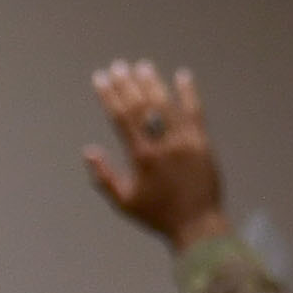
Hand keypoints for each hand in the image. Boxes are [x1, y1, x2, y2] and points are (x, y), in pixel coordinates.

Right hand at [82, 61, 228, 247]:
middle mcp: (164, 146)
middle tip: (118, 66)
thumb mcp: (124, 202)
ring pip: (168, 106)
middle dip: (128, 85)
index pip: (122, 118)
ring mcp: (186, 142)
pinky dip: (189, 93)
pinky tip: (182, 76)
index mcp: (142, 158)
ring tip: (143, 66)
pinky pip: (196, 113)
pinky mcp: (204, 143)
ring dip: (154, 84)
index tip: (100, 79)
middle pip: (143, 107)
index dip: (110, 96)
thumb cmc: (158, 216)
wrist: (198, 226)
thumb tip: (88, 150)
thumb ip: (104, 177)